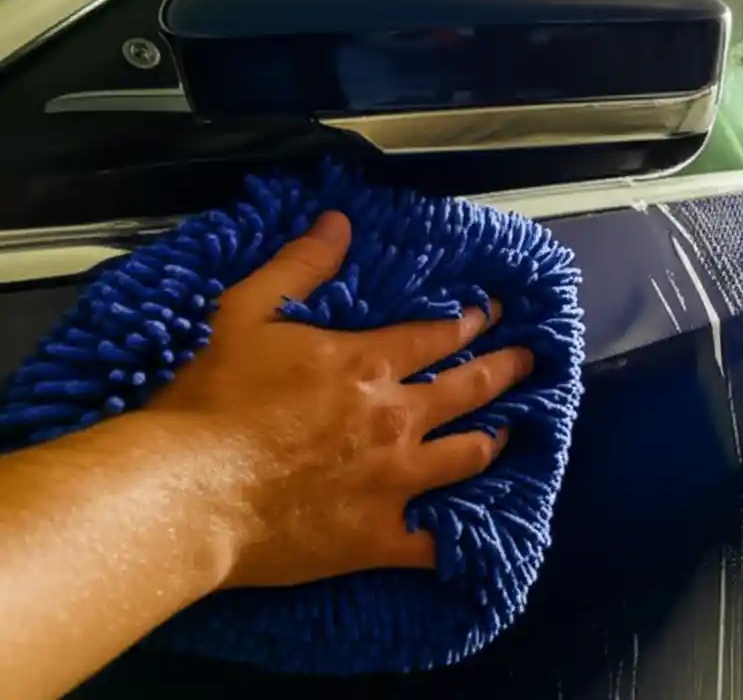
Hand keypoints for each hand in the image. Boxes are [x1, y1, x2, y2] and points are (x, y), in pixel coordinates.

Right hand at [146, 211, 532, 587]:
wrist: (188, 492)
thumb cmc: (210, 400)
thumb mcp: (244, 312)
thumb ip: (298, 266)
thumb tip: (339, 221)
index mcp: (368, 364)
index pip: (439, 336)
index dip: (472, 321)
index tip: (495, 313)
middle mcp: (396, 418)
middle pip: (469, 389)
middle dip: (505, 370)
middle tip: (531, 361)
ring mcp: (395, 481)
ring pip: (468, 457)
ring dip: (493, 441)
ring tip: (508, 434)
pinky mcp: (379, 537)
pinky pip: (435, 542)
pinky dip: (458, 538)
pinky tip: (475, 535)